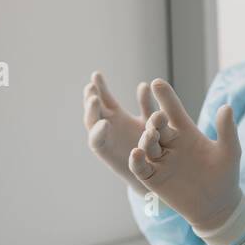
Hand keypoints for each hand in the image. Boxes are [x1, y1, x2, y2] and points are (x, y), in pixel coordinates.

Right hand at [82, 71, 153, 192]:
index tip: (97, 73)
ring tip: (94, 99)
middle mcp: (105, 125)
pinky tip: (104, 123)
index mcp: (115, 115)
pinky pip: (98, 142)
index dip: (100, 86)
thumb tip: (145, 84)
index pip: (104, 97)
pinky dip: (99, 133)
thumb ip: (146, 104)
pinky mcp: (105, 152)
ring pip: (92, 122)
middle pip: (94, 108)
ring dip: (91, 111)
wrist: (153, 171)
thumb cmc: (151, 144)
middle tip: (92, 86)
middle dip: (91, 97)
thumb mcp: (150, 120)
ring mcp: (103, 138)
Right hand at [127, 79, 242, 231]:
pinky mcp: (153, 178)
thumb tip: (227, 106)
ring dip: (147, 138)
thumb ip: (227, 130)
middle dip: (155, 120)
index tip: (156, 82)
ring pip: (147, 145)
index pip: (173, 110)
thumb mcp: (229, 151)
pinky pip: (140, 167)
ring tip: (151, 133)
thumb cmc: (225, 175)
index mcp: (187, 133)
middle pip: (157, 127)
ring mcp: (160, 160)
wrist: (219, 206)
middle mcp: (170, 144)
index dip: (165, 97)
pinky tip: (138, 153)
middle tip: (157, 115)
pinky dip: (137, 160)